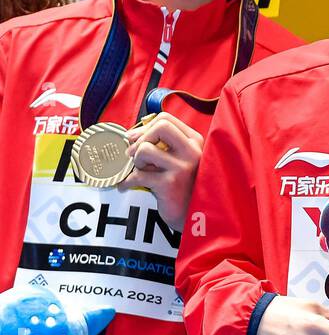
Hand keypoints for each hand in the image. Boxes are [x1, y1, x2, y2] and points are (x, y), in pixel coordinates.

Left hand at [117, 112, 204, 230]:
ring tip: (140, 171)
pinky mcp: (170, 184)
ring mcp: (183, 168)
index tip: (137, 140)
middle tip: (134, 155)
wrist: (193, 215)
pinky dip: (126, 181)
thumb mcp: (180, 159)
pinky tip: (126, 186)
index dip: (145, 128)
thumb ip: (163, 144)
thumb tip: (130, 134)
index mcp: (195, 141)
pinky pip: (138, 175)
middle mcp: (192, 152)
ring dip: (136, 161)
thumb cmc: (182, 185)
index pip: (166, 119)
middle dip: (141, 139)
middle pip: (160, 127)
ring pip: (146, 150)